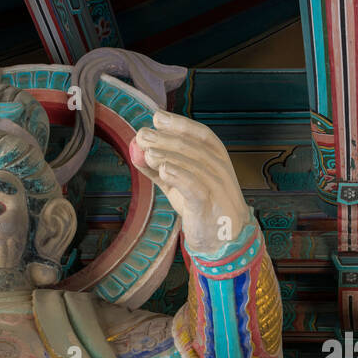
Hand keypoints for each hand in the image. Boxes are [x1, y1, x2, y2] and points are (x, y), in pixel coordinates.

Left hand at [129, 109, 251, 256]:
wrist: (221, 240)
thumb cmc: (202, 206)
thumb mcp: (179, 183)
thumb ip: (160, 167)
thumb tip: (136, 150)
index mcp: (217, 159)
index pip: (201, 134)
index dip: (180, 124)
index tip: (157, 118)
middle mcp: (220, 169)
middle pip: (193, 148)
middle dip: (166, 139)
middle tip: (143, 135)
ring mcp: (217, 188)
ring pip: (193, 165)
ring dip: (168, 156)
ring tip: (147, 152)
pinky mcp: (209, 206)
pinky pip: (195, 187)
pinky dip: (178, 176)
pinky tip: (162, 169)